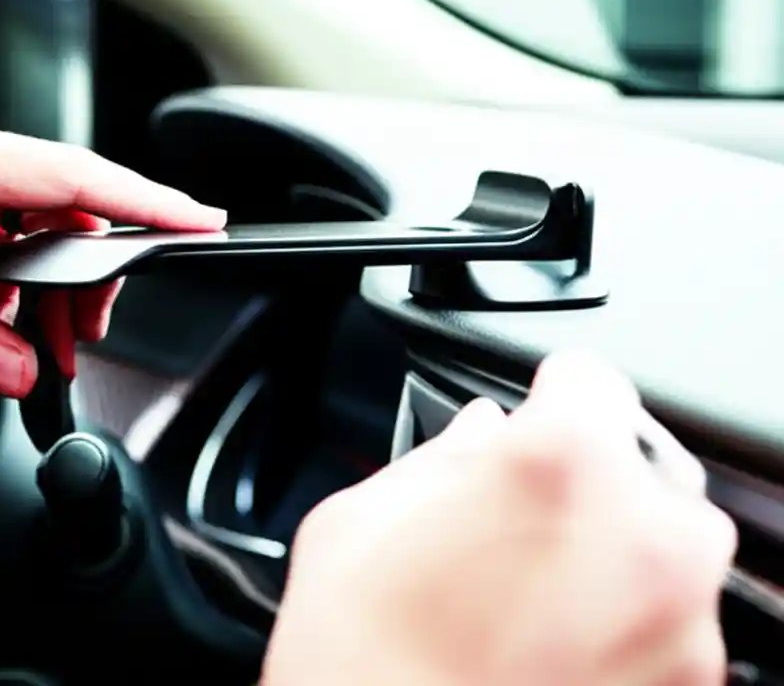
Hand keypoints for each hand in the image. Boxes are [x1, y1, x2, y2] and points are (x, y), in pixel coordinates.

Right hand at [263, 353, 735, 684]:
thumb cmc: (358, 656)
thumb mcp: (360, 519)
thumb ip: (441, 457)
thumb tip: (480, 434)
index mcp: (559, 461)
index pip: (589, 380)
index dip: (550, 398)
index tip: (535, 417)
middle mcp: (645, 535)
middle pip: (634, 469)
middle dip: (582, 486)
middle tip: (510, 528)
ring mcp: (678, 622)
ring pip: (658, 553)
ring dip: (605, 559)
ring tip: (522, 598)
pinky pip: (665, 627)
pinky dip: (621, 628)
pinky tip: (544, 645)